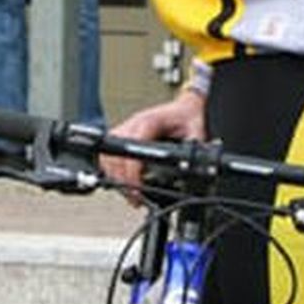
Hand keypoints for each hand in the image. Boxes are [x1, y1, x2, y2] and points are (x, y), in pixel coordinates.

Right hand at [102, 90, 207, 205]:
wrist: (185, 106)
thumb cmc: (188, 115)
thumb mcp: (196, 129)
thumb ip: (195, 146)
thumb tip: (196, 164)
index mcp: (148, 122)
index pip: (131, 149)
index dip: (131, 172)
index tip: (137, 189)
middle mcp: (133, 125)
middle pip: (114, 156)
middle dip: (121, 181)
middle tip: (134, 198)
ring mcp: (126, 129)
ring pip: (108, 156)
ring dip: (115, 177)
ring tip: (130, 193)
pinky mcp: (125, 136)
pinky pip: (109, 155)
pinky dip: (113, 170)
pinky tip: (124, 181)